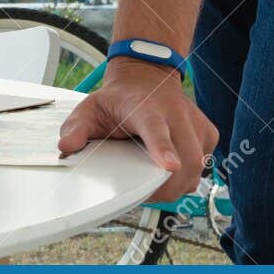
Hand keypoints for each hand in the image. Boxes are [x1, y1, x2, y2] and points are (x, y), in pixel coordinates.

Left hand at [56, 59, 217, 200]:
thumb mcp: (90, 108)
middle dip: (170, 187)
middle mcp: (175, 113)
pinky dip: (188, 176)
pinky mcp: (208, 132)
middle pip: (187, 157)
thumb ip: (76, 127)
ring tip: (155, 181)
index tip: (169, 166)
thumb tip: (66, 147)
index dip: (163, 149)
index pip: (156, 129)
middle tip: (147, 195)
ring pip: (198, 166)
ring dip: (178, 184)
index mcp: (144, 107)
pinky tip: (169, 168)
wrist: (147, 78)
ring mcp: (195, 122)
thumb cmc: (119, 99)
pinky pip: (204, 164)